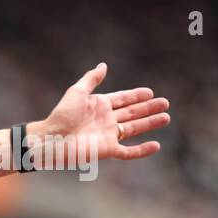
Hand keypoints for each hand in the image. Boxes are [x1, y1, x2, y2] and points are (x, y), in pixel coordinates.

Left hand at [35, 62, 170, 162]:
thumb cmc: (61, 115)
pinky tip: (156, 145)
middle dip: (148, 108)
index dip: (136, 96)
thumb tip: (103, 65)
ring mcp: (108, 135)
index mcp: (100, 106)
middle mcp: (106, 120)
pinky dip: (142, 150)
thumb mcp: (77, 92)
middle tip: (165, 103)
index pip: (123, 99)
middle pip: (132, 113)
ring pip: (134, 129)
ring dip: (150, 123)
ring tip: (165, 118)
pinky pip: (129, 152)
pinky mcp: (108, 150)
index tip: (150, 92)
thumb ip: (91, 79)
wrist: (52, 138)